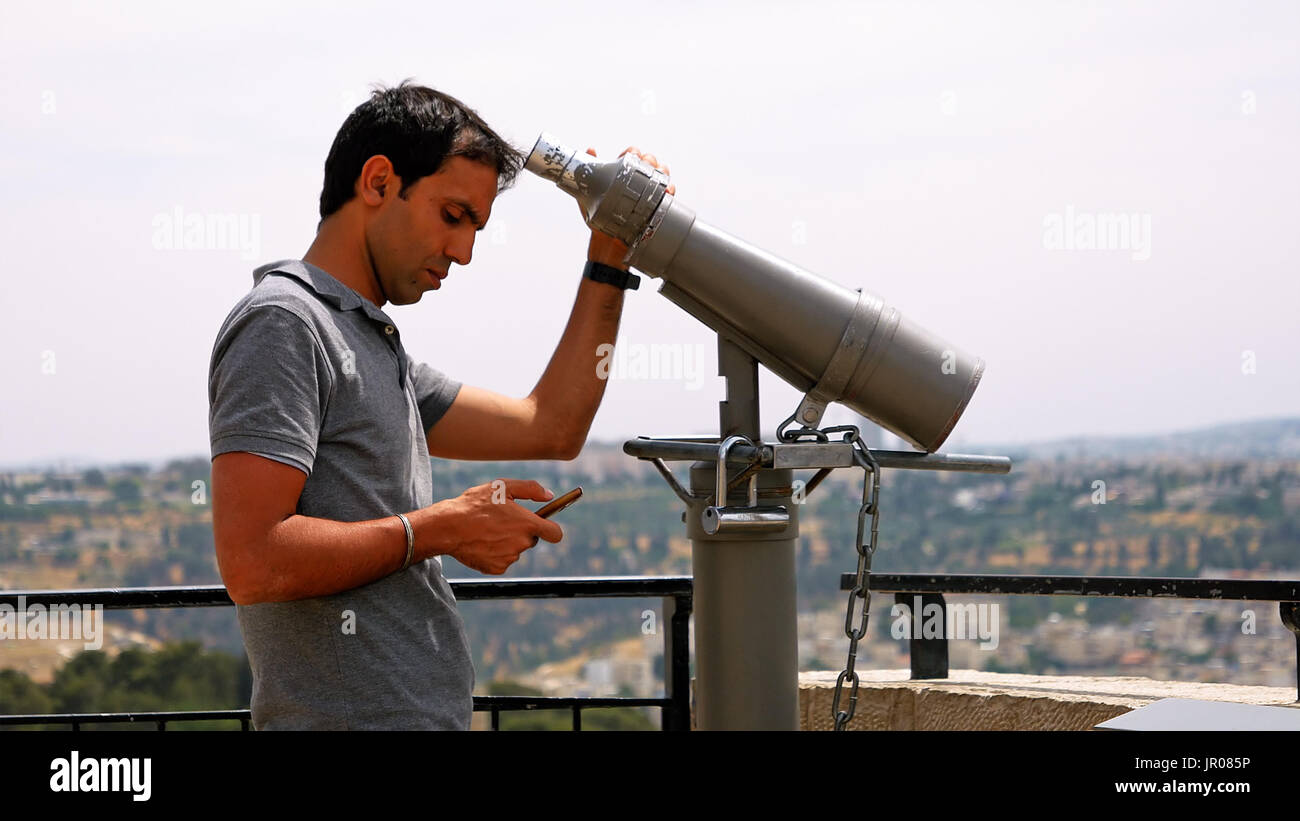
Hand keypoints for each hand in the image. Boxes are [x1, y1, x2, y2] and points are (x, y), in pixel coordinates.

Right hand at [430, 479, 563, 574]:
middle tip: (502, 521)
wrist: (448, 527)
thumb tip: (549, 495)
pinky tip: (482, 542)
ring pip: (515, 549)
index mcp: (527, 524)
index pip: (555, 534)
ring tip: (487, 530)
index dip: (551, 529)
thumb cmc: (475, 504)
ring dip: (507, 542)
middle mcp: (522, 543)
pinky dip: (495, 553)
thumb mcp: (503, 487)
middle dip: (521, 532)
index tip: (544, 525)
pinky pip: (502, 560)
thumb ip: (530, 489)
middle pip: (531, 540)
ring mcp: (510, 558)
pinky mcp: (497, 568)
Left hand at [583, 146, 674, 270]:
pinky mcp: (657, 207)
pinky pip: (669, 194)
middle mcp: (637, 183)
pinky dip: (670, 190)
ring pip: (662, 175)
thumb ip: (590, 175)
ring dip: (662, 171)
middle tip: (645, 165)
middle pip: (649, 162)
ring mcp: (648, 195)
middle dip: (649, 160)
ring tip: (658, 174)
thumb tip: (590, 150)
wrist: (610, 248)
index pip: (631, 156)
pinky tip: (666, 191)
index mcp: (621, 177)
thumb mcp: (589, 197)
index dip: (633, 152)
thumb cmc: (598, 223)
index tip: (632, 155)